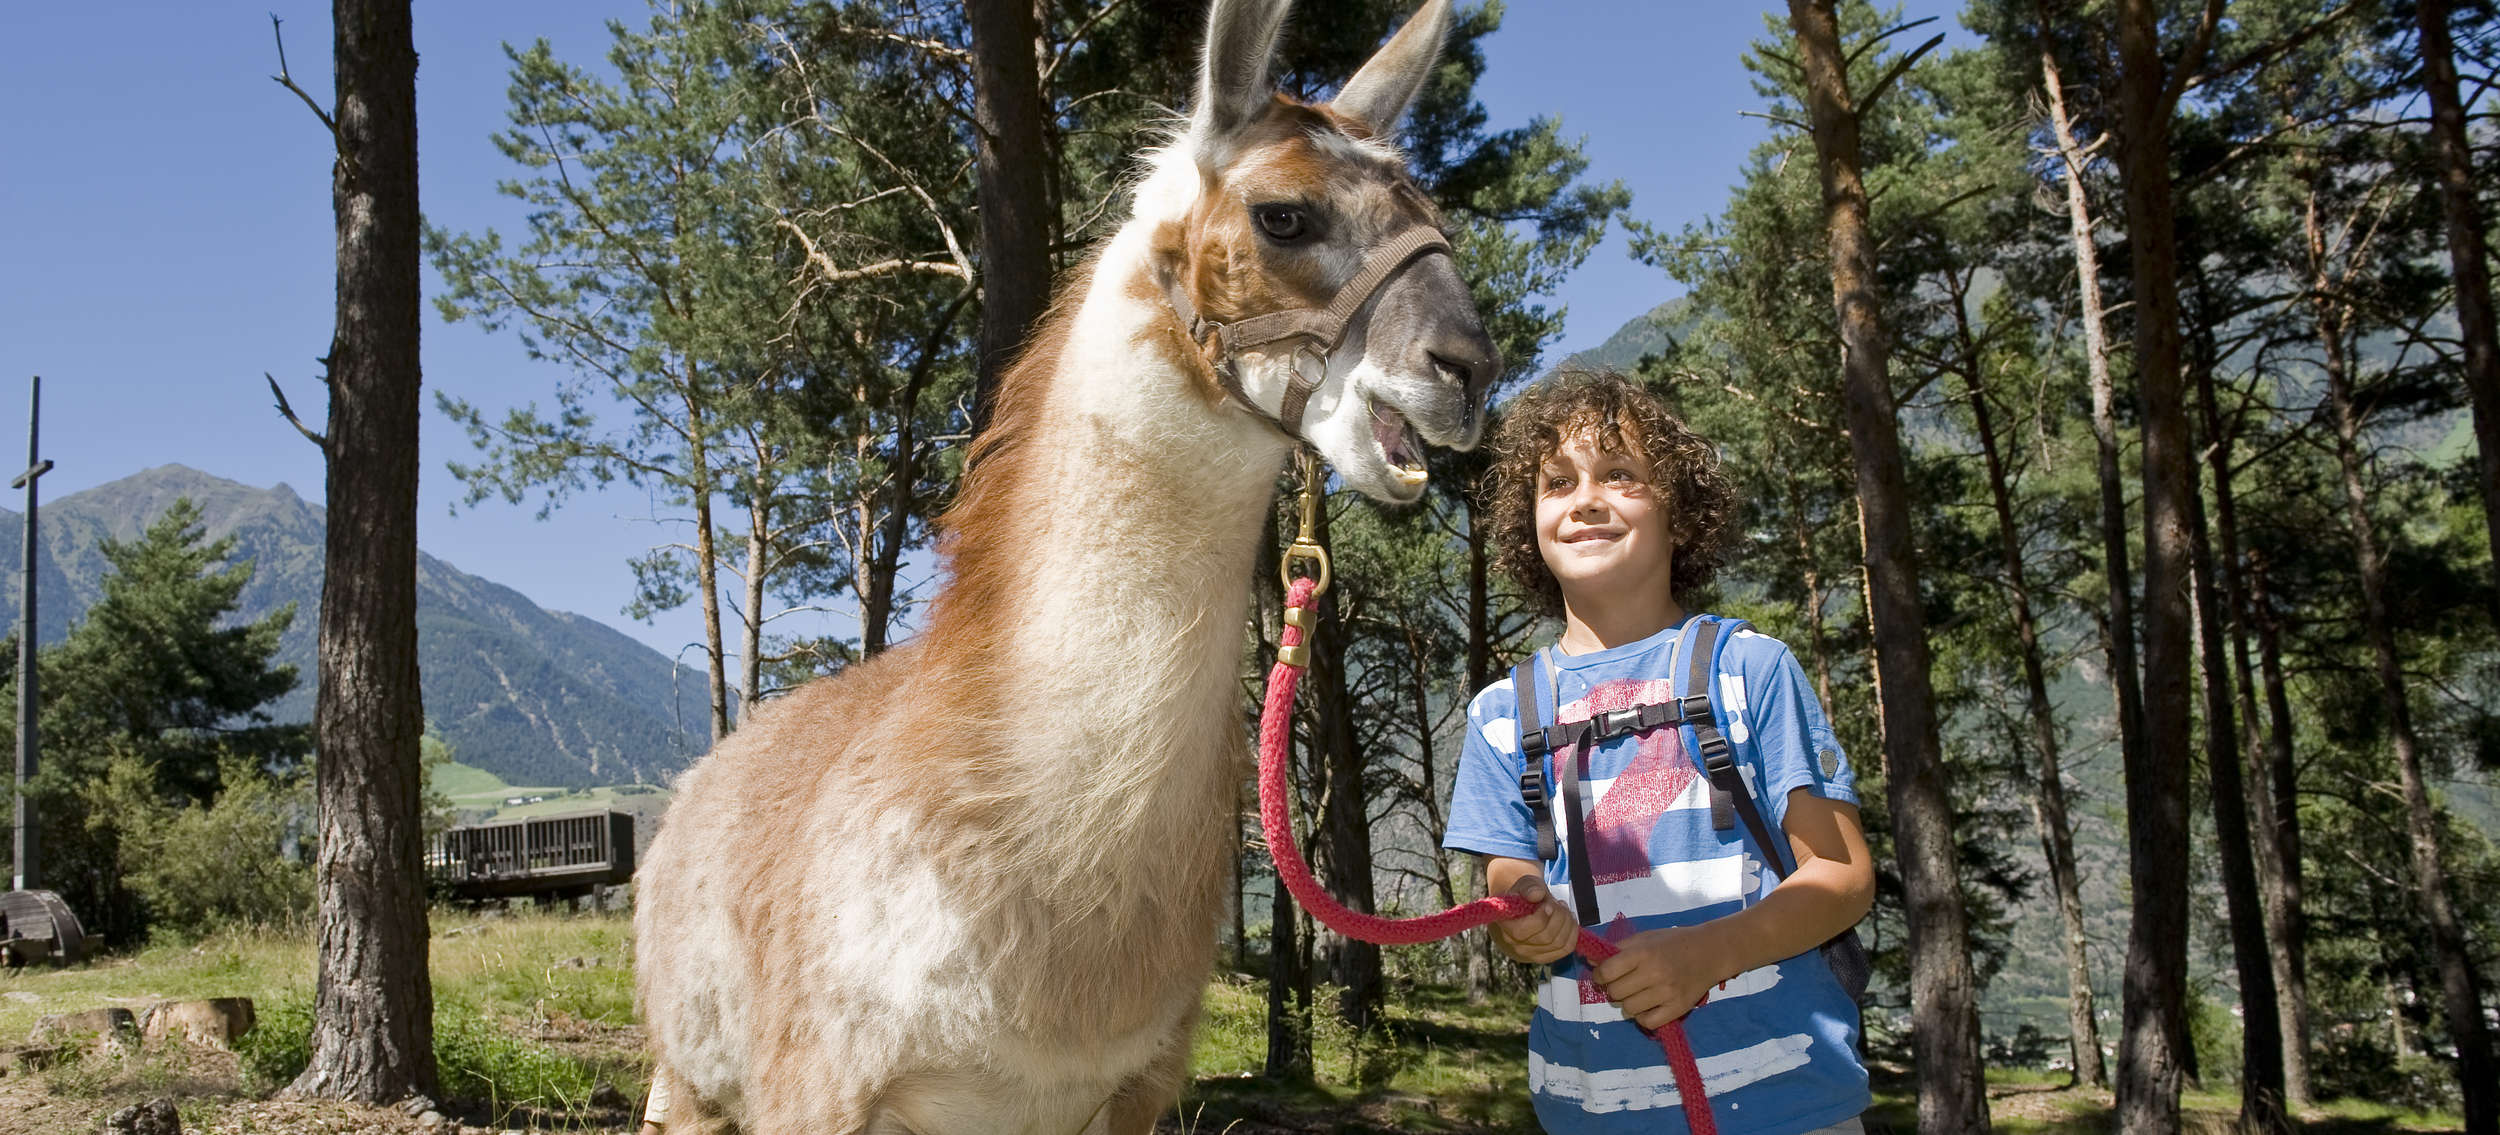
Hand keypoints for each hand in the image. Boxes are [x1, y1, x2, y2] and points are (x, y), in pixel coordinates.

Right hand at [1489, 875, 1576, 964]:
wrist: (1523, 911)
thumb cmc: (1524, 896)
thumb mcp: (1525, 884)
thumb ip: (1529, 887)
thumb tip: (1537, 894)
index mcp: (1505, 926)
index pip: (1523, 931)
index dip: (1541, 917)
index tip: (1549, 903)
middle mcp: (1514, 944)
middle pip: (1546, 937)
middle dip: (1559, 917)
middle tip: (1558, 903)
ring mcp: (1529, 954)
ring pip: (1558, 943)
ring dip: (1567, 923)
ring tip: (1564, 909)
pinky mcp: (1544, 957)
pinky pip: (1565, 948)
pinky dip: (1573, 933)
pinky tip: (1570, 920)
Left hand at [1590, 925, 1723, 1030]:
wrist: (1710, 952)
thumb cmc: (1673, 943)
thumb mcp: (1645, 938)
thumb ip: (1617, 949)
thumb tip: (1591, 962)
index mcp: (1643, 953)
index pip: (1607, 972)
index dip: (1600, 975)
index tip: (1605, 974)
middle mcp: (1654, 973)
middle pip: (1615, 992)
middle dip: (1614, 989)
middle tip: (1624, 984)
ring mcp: (1667, 993)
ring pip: (1629, 1009)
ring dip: (1628, 1003)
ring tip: (1638, 994)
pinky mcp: (1678, 1008)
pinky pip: (1648, 1022)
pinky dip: (1643, 1017)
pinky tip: (1648, 1006)